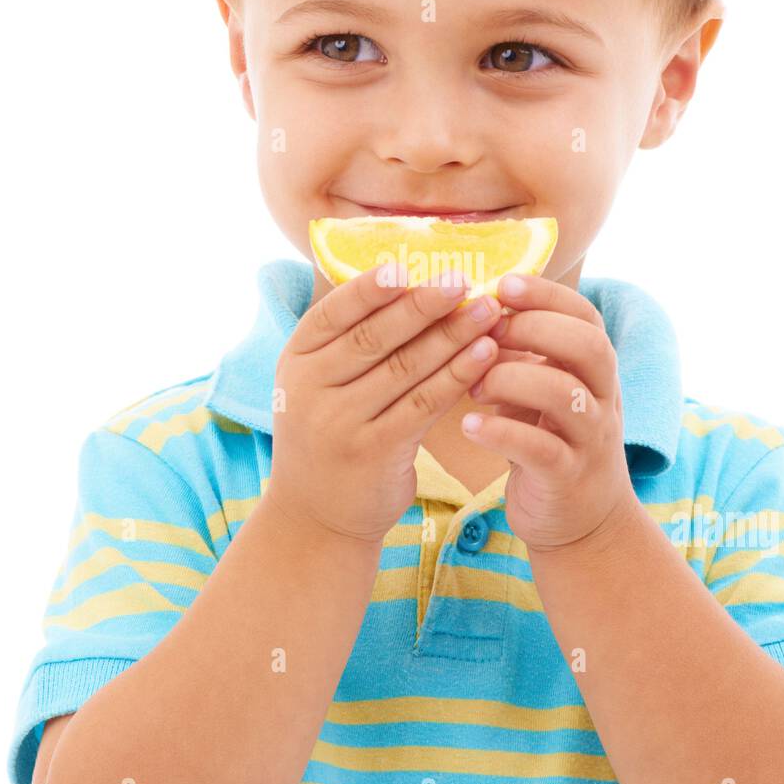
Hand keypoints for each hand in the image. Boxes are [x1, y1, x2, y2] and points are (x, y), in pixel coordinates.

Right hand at [265, 262, 503, 548]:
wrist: (316, 519)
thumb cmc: (330, 438)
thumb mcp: (318, 387)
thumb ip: (348, 343)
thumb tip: (404, 281)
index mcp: (296, 360)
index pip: (334, 312)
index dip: (371, 287)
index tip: (408, 264)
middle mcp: (311, 388)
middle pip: (374, 335)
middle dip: (423, 304)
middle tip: (463, 278)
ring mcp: (340, 422)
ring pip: (405, 367)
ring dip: (451, 334)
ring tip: (487, 310)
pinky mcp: (374, 451)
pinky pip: (424, 403)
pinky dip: (458, 374)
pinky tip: (486, 353)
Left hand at [468, 274, 639, 551]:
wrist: (583, 521)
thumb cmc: (550, 441)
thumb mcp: (545, 391)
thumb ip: (523, 354)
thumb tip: (473, 305)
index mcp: (594, 369)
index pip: (585, 316)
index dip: (547, 295)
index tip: (504, 284)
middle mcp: (602, 398)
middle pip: (588, 346)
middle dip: (535, 329)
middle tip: (485, 333)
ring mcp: (591, 439)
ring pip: (565, 395)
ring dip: (512, 379)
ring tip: (473, 385)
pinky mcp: (569, 478)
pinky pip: (541, 449)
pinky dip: (502, 433)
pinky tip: (469, 427)